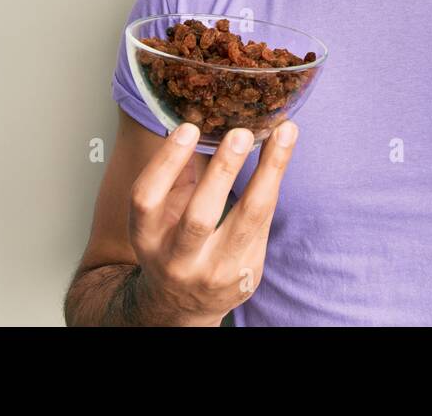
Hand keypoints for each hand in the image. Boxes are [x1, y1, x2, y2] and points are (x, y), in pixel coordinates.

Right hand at [128, 121, 297, 325]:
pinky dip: (274, 184)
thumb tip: (198, 123)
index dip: (166, 163)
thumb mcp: (159, 217)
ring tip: (284, 134)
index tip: (188, 128)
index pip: (147, 199)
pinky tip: (283, 154)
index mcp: (147, 239)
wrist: (180, 307)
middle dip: (223, 172)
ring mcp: (215, 272)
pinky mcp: (247, 274)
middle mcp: (177, 261)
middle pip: (199, 218)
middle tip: (242, 133)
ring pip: (248, 219)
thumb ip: (174, 177)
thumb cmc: (172, 246)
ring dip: (269, 171)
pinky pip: (266, 222)